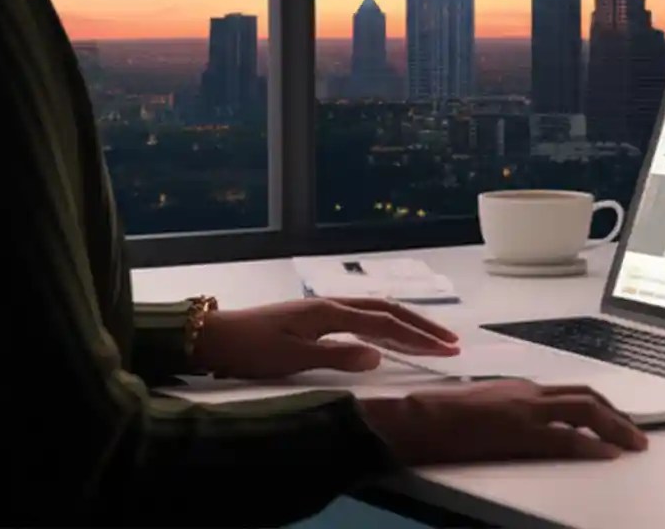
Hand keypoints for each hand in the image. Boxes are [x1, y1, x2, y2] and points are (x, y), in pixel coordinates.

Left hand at [192, 298, 459, 378]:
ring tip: (432, 340)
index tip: (446, 350)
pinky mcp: (314, 320)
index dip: (418, 337)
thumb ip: (335, 356)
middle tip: (452, 343)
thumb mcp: (291, 357)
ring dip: (406, 326)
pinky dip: (385, 328)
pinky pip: (361, 320)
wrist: (213, 336)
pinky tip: (390, 340)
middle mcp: (331, 306)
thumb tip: (379, 356)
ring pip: (376, 313)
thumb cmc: (249, 349)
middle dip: (422, 326)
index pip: (385, 323)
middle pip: (387, 311)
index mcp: (329, 313)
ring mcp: (322, 311)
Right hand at [360, 380, 648, 464]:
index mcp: (519, 390)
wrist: (417, 419)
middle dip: (616, 415)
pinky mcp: (517, 434)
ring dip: (614, 427)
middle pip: (585, 398)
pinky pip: (564, 440)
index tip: (618, 421)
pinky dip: (590, 446)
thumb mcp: (484, 407)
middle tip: (637, 435)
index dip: (601, 407)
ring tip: (633, 443)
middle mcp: (528, 395)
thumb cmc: (440, 417)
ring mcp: (524, 412)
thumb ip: (511, 413)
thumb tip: (531, 428)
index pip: (571, 394)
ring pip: (583, 411)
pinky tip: (607, 454)